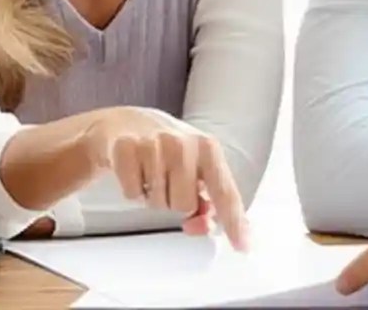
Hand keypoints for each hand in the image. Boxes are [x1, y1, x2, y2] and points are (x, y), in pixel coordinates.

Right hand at [81, 107, 248, 249]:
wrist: (124, 122)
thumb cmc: (166, 148)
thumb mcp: (193, 166)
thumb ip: (207, 199)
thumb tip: (204, 225)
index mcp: (208, 148)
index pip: (224, 192)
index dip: (234, 222)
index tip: (243, 246)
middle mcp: (183, 143)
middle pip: (184, 206)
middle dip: (174, 201)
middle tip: (167, 181)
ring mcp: (153, 144)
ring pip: (157, 203)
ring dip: (152, 196)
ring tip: (150, 174)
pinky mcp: (125, 148)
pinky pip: (133, 194)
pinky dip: (132, 190)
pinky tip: (134, 170)